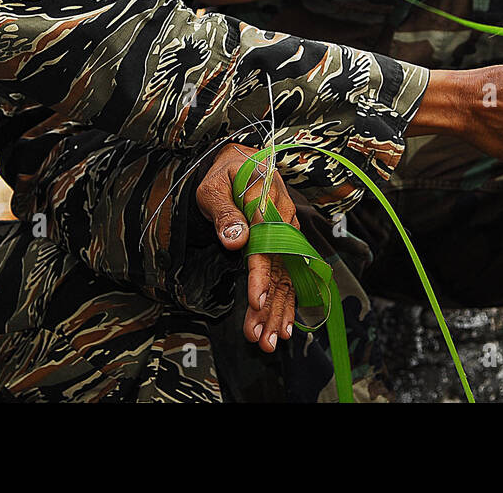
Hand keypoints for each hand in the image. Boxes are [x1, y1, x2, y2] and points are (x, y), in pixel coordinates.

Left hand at [194, 141, 297, 352]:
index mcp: (265, 201)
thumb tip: (235, 239)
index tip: (256, 302)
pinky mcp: (287, 243)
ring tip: (271, 342)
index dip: (261, 274)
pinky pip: (290, 275)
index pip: (265, 243)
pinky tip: (286, 325)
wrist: (243, 161)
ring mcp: (288, 233)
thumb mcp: (213, 186)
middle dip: (272, 307)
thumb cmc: (224, 174)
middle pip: (281, 268)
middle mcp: (283, 220)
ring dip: (280, 311)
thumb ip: (224, 212)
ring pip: (287, 276)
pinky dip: (288, 301)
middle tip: (263, 339)